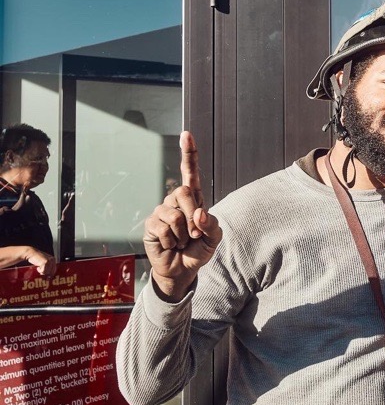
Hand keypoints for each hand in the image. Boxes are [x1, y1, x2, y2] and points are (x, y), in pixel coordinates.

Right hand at [24, 247, 55, 277]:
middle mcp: (53, 260)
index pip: (54, 271)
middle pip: (51, 272)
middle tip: (40, 272)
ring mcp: (50, 261)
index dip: (49, 275)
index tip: (46, 277)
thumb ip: (47, 268)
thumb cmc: (36, 259)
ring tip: (38, 267)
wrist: (30, 253)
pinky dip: (39, 270)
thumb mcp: (43, 263)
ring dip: (41, 271)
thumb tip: (49, 277)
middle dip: (45, 273)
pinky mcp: (45, 262)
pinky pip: (43, 271)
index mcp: (53, 260)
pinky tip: (37, 266)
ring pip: (47, 272)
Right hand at [142, 131, 221, 300]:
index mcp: (194, 200)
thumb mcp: (213, 238)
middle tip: (194, 234)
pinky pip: (163, 228)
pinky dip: (171, 241)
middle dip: (193, 216)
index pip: (191, 173)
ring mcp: (161, 211)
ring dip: (182, 233)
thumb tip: (198, 213)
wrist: (182, 270)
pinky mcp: (151, 224)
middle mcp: (176, 201)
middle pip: (184, 192)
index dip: (189, 154)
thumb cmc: (198, 250)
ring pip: (174, 214)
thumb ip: (211, 225)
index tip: (186, 134)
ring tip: (181, 241)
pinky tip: (170, 245)